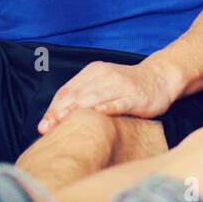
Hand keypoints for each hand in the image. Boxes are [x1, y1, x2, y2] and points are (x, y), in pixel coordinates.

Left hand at [37, 60, 180, 133]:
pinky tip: (97, 115)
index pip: (67, 91)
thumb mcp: (102, 86)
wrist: (159, 78)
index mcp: (92, 72)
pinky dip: (107, 109)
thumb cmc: (127, 87)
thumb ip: (82, 97)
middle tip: (48, 128)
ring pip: (94, 98)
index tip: (43, 126)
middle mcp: (104, 76)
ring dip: (77, 111)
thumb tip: (55, 119)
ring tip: (63, 123)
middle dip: (60, 112)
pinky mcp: (135, 96)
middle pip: (77, 95)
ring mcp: (120, 86)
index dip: (53, 108)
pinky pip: (118, 103)